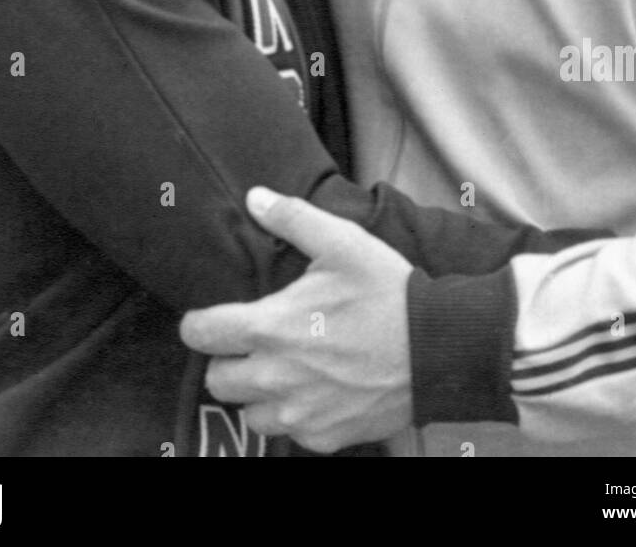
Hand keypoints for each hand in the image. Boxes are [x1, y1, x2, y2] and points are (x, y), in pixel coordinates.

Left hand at [180, 187, 412, 453]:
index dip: (198, 323)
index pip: (200, 334)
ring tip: (283, 369)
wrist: (437, 347)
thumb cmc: (386, 292)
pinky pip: (291, 433)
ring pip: (250, 413)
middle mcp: (275, 378)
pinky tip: (316, 391)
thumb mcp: (342, 242)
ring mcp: (300, 414)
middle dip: (227, 361)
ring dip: (257, 394)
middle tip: (253, 343)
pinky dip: (295, 416)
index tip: (209, 319)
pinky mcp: (325, 437)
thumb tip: (254, 197)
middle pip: (216, 381)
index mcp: (269, 328)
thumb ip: (292, 218)